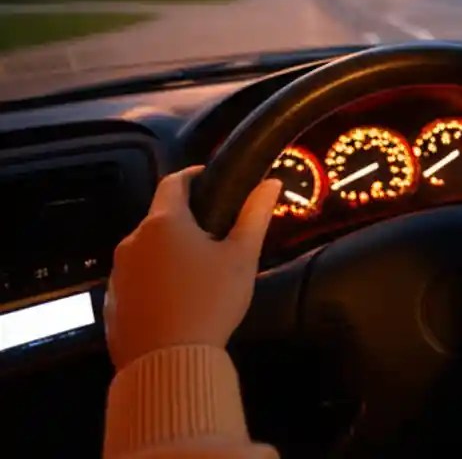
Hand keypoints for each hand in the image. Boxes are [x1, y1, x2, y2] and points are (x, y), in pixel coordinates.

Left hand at [105, 166, 280, 369]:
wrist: (168, 362)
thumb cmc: (210, 301)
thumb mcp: (243, 257)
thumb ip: (256, 215)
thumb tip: (272, 182)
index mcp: (165, 222)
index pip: (174, 182)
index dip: (193, 176)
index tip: (211, 180)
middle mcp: (133, 241)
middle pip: (160, 218)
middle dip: (185, 221)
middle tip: (215, 237)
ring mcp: (118, 273)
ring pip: (147, 250)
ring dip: (169, 253)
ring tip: (197, 273)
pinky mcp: (112, 302)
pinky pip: (136, 280)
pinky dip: (155, 281)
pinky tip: (176, 301)